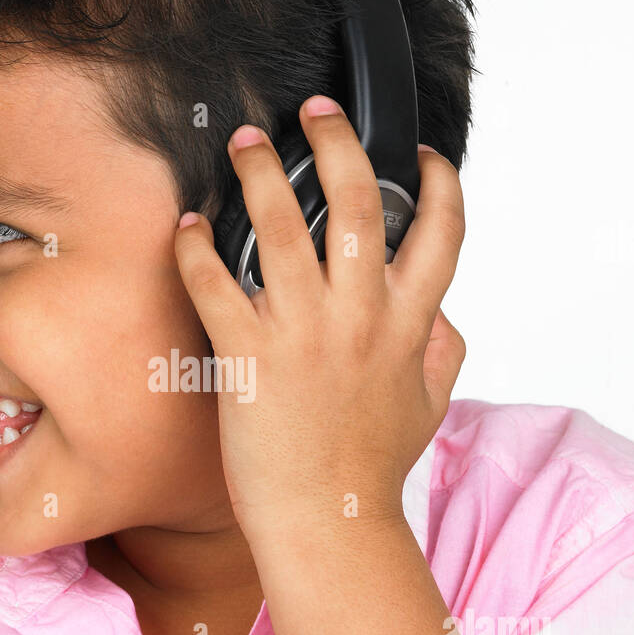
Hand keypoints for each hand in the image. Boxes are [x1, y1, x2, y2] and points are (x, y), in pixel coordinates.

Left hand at [173, 94, 465, 543]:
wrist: (328, 522)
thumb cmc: (371, 468)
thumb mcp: (429, 404)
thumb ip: (442, 350)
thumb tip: (445, 316)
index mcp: (410, 323)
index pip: (442, 231)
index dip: (437, 183)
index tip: (421, 156)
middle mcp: (360, 315)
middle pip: (357, 200)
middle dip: (336, 141)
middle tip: (315, 112)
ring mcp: (303, 331)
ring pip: (281, 225)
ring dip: (258, 173)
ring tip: (244, 142)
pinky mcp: (249, 355)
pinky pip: (215, 282)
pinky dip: (196, 247)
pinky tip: (188, 226)